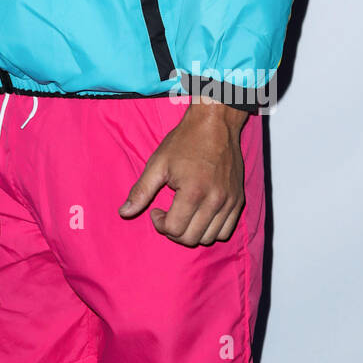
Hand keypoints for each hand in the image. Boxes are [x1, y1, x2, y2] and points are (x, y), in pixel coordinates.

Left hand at [118, 99, 247, 245]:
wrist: (216, 124)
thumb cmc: (185, 141)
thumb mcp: (158, 163)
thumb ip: (141, 191)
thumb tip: (124, 212)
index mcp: (193, 192)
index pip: (174, 229)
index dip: (159, 224)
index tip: (156, 211)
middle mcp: (215, 200)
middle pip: (191, 239)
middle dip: (173, 232)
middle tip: (168, 215)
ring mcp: (229, 202)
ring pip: (209, 238)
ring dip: (192, 233)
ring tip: (183, 214)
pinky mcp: (238, 201)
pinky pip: (226, 231)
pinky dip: (210, 230)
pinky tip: (199, 214)